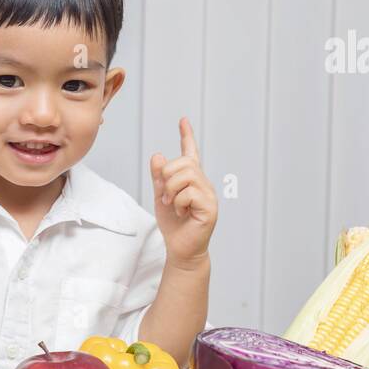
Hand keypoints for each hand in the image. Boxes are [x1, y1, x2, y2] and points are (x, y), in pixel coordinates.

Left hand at [149, 117, 217, 267]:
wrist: (180, 248)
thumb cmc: (173, 224)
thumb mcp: (160, 196)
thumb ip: (159, 177)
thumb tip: (158, 155)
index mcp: (191, 179)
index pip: (191, 153)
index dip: (187, 136)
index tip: (183, 120)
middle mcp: (203, 183)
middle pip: (183, 163)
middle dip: (167, 177)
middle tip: (166, 197)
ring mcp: (209, 194)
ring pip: (186, 176)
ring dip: (171, 191)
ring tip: (173, 205)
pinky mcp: (210, 207)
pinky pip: (189, 193)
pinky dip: (178, 203)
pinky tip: (182, 213)